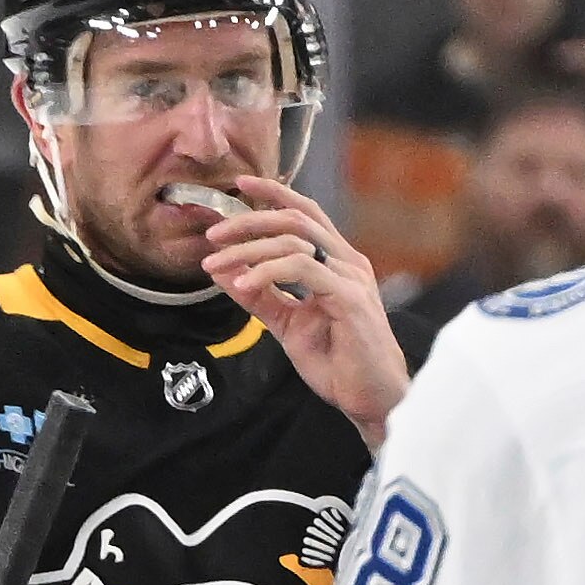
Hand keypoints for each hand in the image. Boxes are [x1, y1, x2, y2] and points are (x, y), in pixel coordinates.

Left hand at [198, 175, 408, 446]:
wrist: (370, 399)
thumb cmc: (338, 363)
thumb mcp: (288, 325)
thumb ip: (261, 297)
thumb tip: (224, 274)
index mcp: (337, 263)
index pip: (305, 214)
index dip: (274, 194)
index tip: (240, 185)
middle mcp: (347, 262)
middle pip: (296, 218)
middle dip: (250, 220)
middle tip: (213, 234)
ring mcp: (350, 277)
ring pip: (294, 240)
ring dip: (248, 249)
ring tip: (216, 264)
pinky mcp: (348, 297)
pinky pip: (301, 268)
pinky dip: (266, 272)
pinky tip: (242, 285)